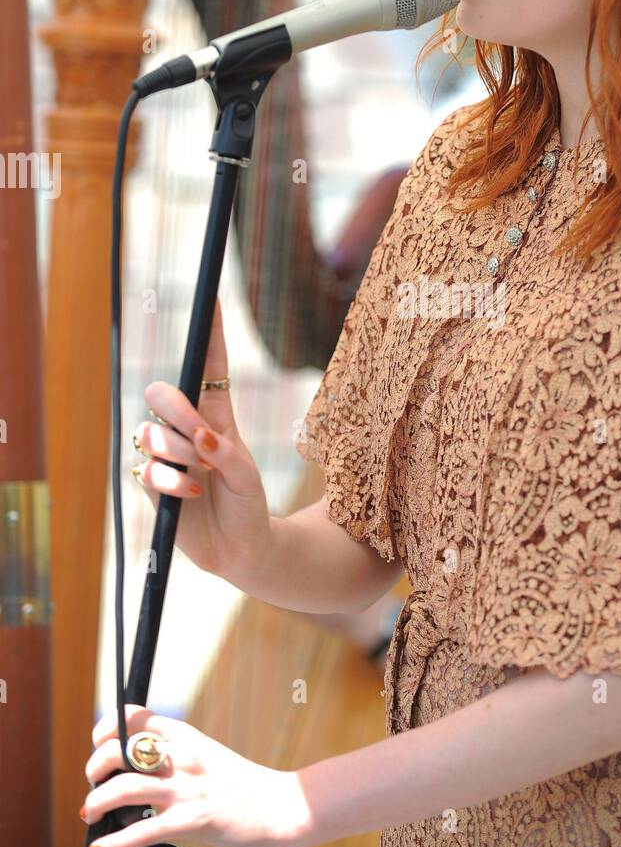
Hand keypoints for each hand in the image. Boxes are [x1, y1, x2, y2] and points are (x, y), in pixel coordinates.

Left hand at [82, 705, 311, 846]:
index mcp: (186, 736)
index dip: (106, 728)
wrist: (278, 806)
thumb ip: (175, 752)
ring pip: (122, 787)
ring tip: (90, 813)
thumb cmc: (241, 784)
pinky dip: (114, 842)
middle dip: (94, 769)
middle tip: (93, 784)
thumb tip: (135, 763)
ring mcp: (185, 789)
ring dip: (95, 803)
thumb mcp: (206, 754)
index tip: (98, 744)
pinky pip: (141, 831)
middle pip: (118, 751)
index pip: (134, 717)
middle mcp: (182, 757)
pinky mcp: (191, 822)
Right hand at [134, 295, 272, 584]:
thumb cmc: (250, 505)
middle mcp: (187, 429)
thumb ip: (228, 456)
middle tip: (199, 437)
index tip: (211, 298)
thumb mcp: (249, 477)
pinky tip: (191, 493)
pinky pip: (145, 468)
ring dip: (176, 451)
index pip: (209, 365)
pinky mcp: (153, 483)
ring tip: (201, 475)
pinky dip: (169, 481)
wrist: (240, 549)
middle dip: (175, 409)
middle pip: (161, 393)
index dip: (210, 332)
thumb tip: (202, 440)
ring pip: (150, 432)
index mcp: (216, 414)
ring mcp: (167, 455)